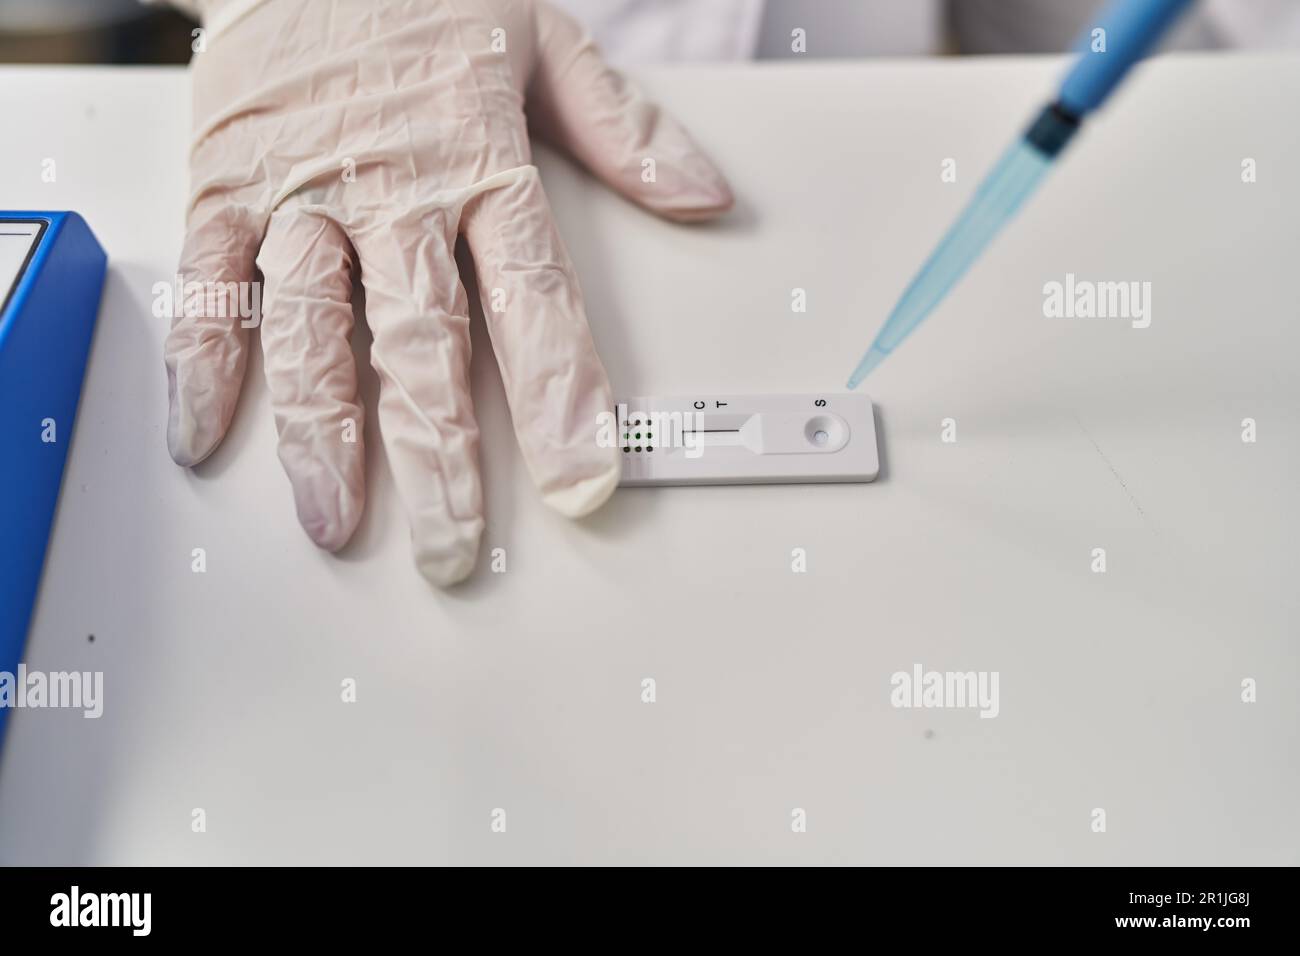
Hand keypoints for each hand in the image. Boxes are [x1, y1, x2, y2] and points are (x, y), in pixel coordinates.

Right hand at [163, 0, 731, 583]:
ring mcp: (302, 193)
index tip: (584, 480)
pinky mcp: (227, 184)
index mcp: (479, 163)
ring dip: (323, 433)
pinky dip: (204, 362)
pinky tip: (208, 438)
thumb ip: (624, 131)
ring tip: (337, 518)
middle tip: (455, 547)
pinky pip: (211, 284)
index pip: (533, 301)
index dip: (560, 398)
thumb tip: (705, 197)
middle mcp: (391, 191)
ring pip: (313, 329)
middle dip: (441, 458)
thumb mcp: (547, 41)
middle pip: (422, 343)